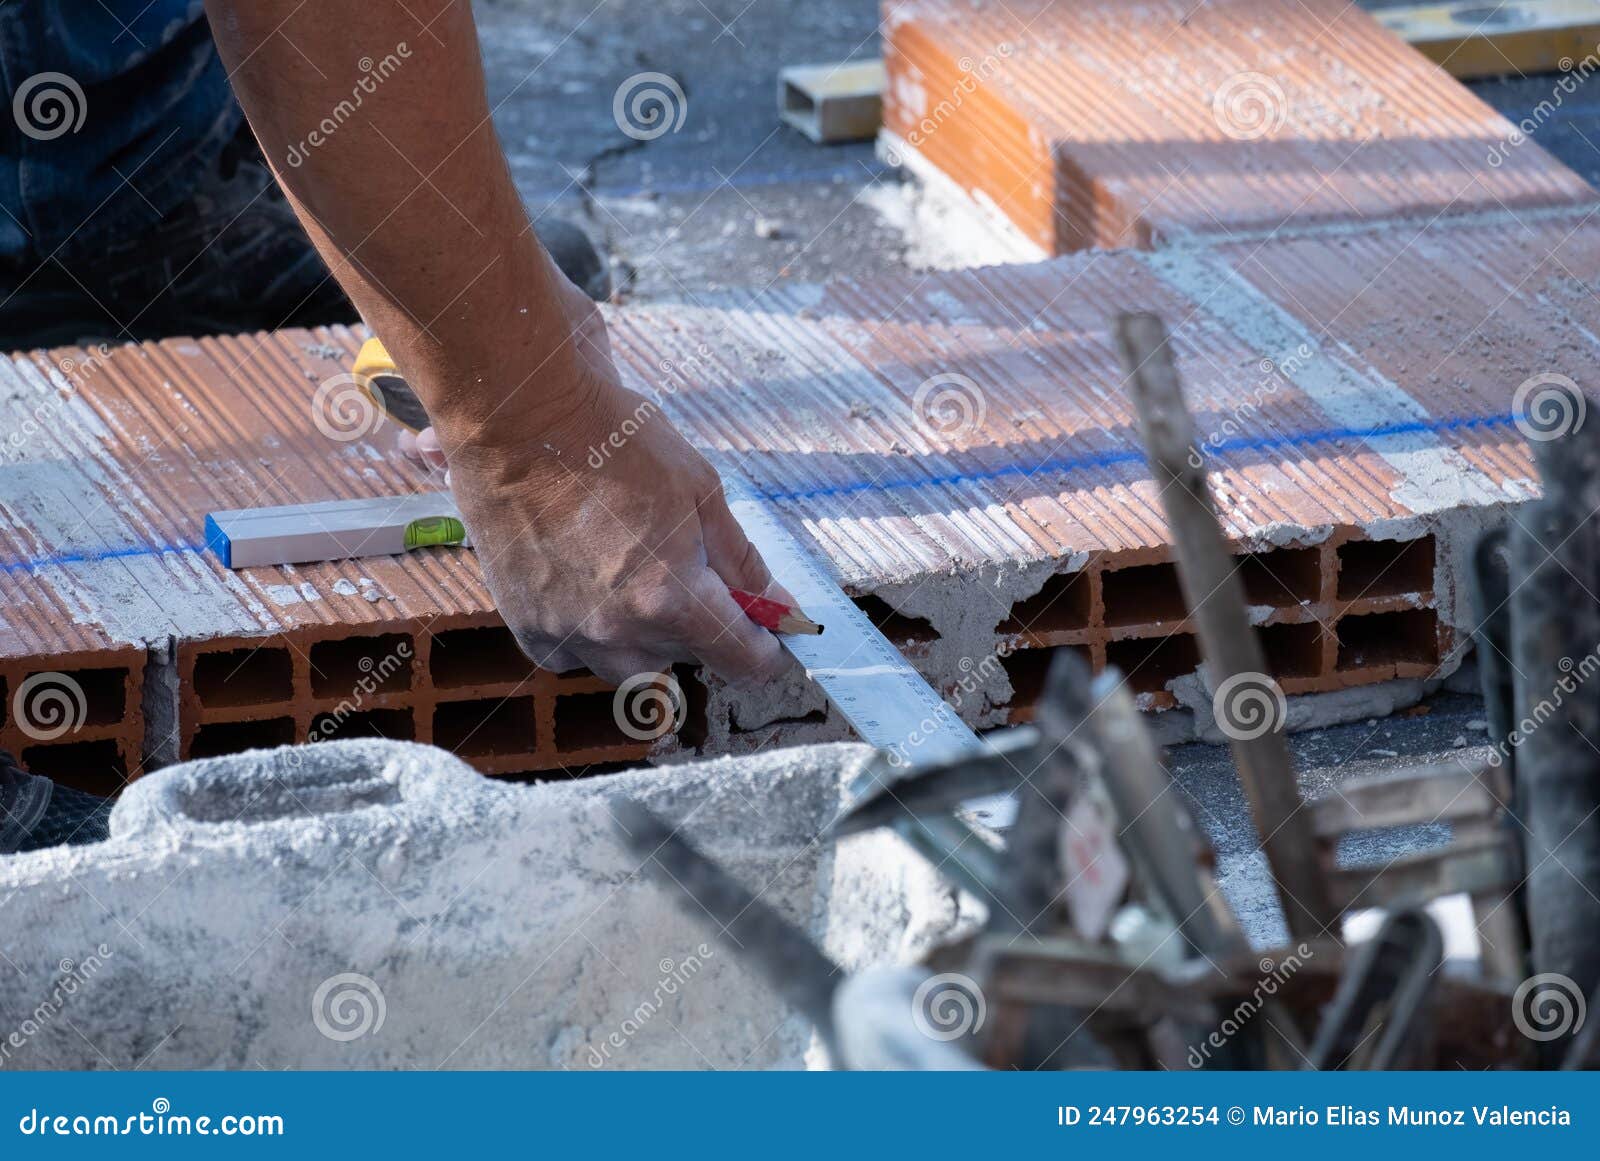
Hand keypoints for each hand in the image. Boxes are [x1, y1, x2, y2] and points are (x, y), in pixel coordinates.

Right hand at [412, 285, 795, 686]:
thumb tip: (778, 607)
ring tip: (637, 577)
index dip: (764, 650)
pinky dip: (593, 635)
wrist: (520, 417)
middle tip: (693, 575)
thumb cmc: (616, 440)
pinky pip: (576, 657)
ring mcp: (567, 633)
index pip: (740, 660)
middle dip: (702, 629)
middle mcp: (618, 629)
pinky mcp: (527, 627)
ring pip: (629, 668)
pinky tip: (591, 585)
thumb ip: (740, 560)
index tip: (769, 635)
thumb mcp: (702, 489)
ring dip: (647, 638)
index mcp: (670, 597)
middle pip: (686, 661)